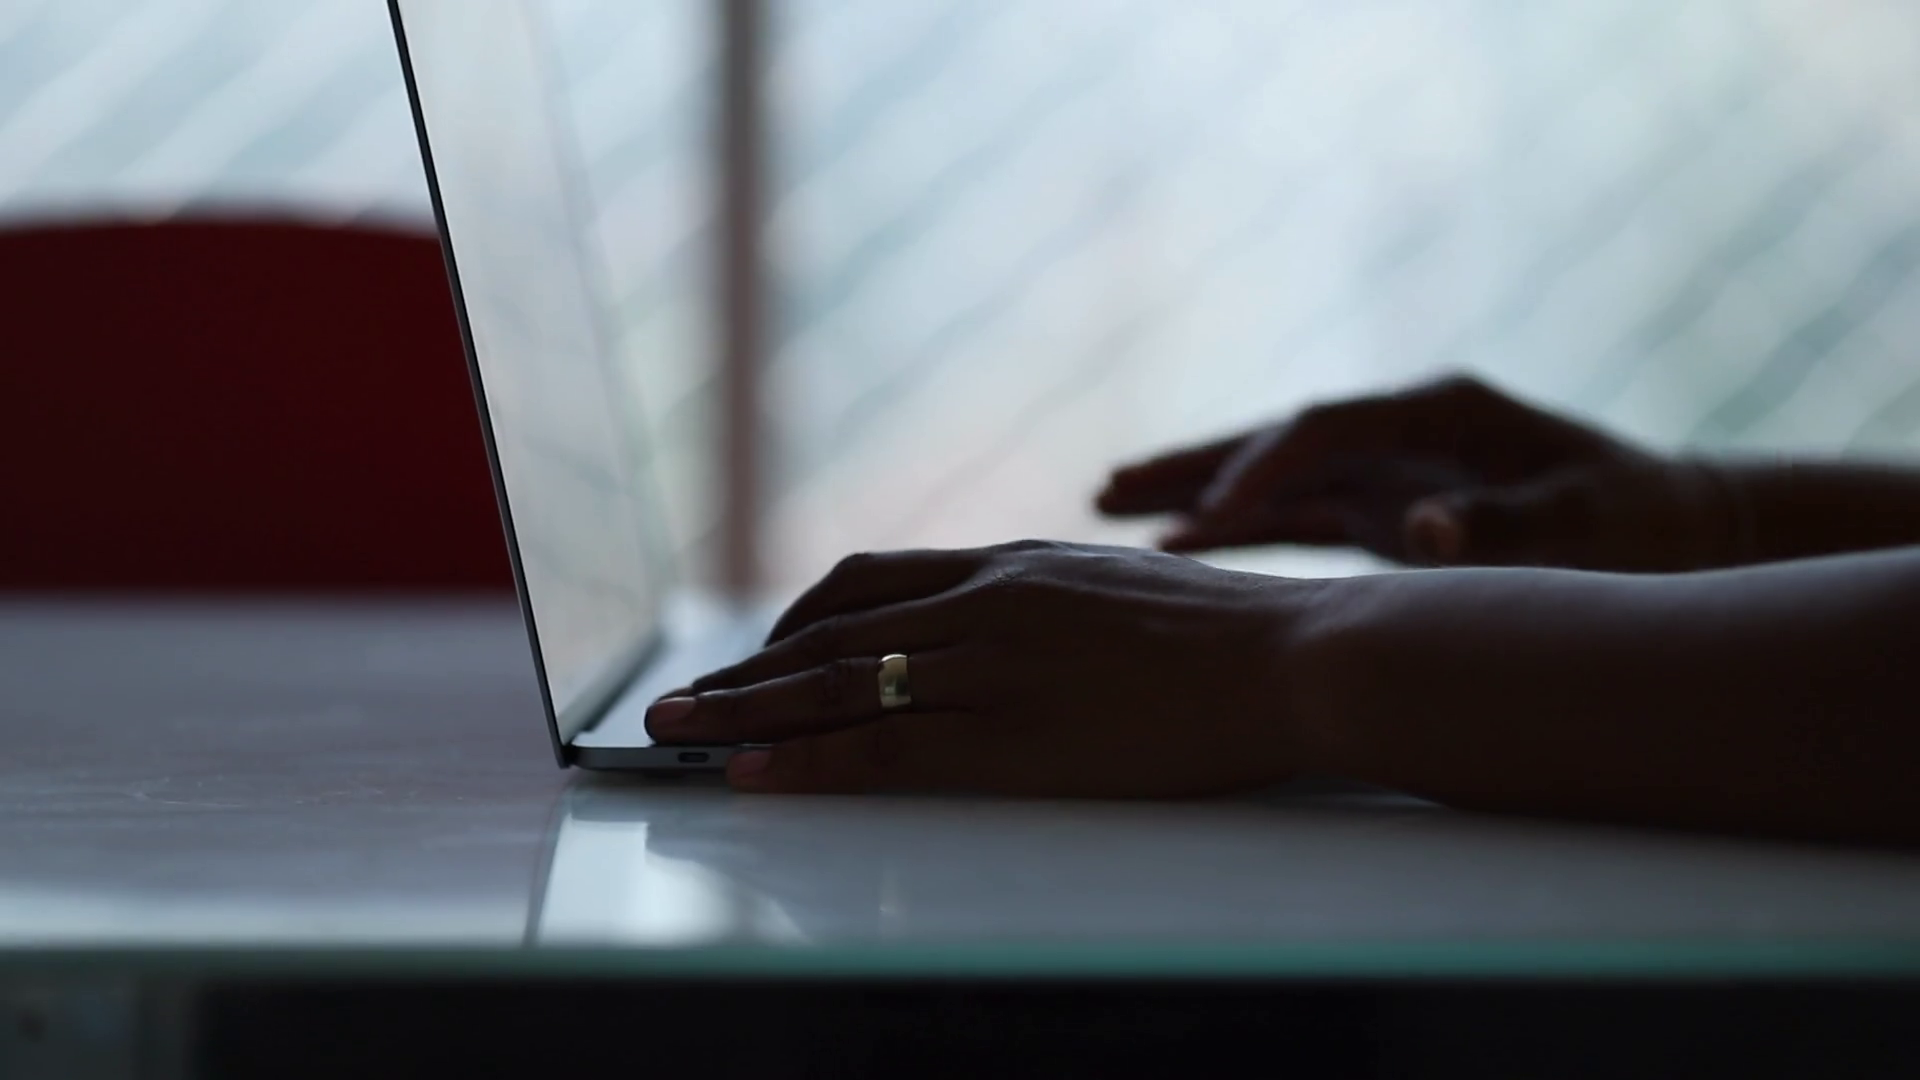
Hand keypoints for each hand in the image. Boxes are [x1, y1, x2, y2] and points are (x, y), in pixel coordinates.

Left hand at [645, 541, 1310, 794]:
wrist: (1295, 657)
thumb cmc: (1233, 635)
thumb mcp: (1124, 589)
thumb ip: (1054, 606)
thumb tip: (1019, 631)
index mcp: (1014, 563)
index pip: (873, 582)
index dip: (800, 621)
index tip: (758, 653)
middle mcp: (985, 601)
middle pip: (831, 629)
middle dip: (745, 670)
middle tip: (676, 701)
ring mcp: (994, 664)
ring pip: (837, 684)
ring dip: (746, 712)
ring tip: (678, 735)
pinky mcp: (1012, 735)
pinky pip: (881, 748)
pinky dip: (807, 760)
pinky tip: (756, 774)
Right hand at [1097, 375, 1727, 571]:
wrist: (1669, 524)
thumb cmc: (1632, 520)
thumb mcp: (1580, 519)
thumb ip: (1499, 521)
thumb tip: (1420, 532)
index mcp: (1439, 410)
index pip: (1327, 426)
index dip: (1266, 464)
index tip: (1213, 513)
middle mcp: (1398, 429)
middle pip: (1275, 437)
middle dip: (1196, 463)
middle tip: (1110, 488)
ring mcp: (1386, 467)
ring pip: (1270, 475)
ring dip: (1196, 491)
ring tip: (1106, 507)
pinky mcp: (1382, 506)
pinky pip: (1292, 516)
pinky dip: (1236, 529)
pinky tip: (1175, 548)